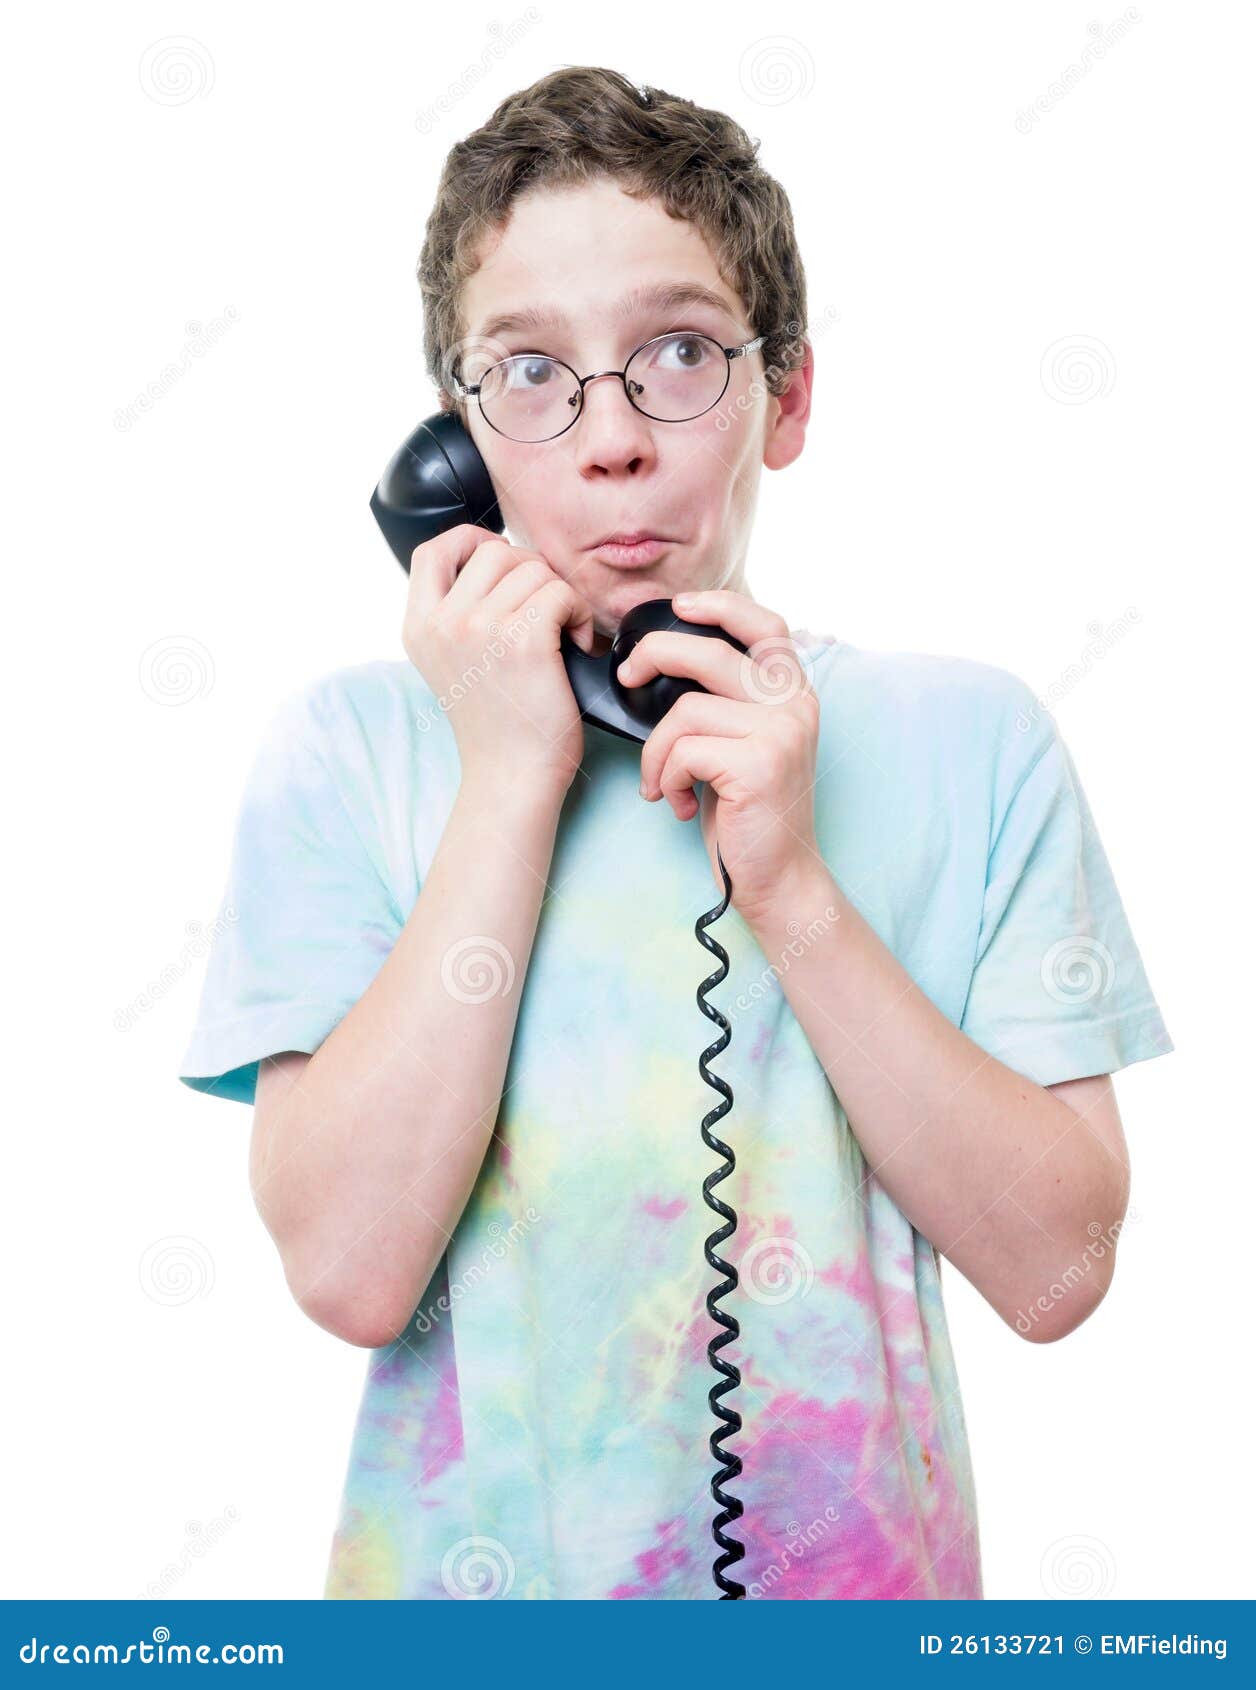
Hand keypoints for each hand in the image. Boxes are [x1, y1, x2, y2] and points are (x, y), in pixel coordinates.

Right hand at [402, 523, 596, 795]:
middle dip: (530, 572)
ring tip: (563, 633)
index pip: (434, 550)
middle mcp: (442, 624)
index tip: (504, 567)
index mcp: (419, 627)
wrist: (512, 776)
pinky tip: (577, 644)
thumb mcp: (454, 663)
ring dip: (558, 595)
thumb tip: (497, 558)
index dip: (472, 542)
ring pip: (533, 569)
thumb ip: (458, 614)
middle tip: (546, 611)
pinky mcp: (523, 640)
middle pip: (494, 551)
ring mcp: (479, 629)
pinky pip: (560, 592)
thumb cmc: (497, 724)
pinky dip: (578, 612)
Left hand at [628, 590, 823, 925]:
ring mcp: (780, 732)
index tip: (679, 605)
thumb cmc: (747, 814)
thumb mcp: (743, 745)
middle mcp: (794, 705)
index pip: (764, 625)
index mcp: (792, 694)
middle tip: (628, 677)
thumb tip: (664, 661)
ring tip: (662, 784)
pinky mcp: (759, 764)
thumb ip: (726, 702)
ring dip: (656, 752)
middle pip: (709, 652)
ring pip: (684, 710)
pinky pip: (682, 750)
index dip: (721, 605)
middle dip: (655, 657)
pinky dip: (666, 779)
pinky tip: (678, 805)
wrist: (776, 878)